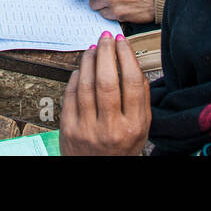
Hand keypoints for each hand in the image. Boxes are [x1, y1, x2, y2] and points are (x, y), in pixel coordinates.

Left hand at [60, 32, 150, 155]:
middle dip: (106, 53)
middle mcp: (111, 128)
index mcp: (134, 127)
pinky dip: (75, 78)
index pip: (132, 84)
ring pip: (86, 85)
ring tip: (92, 49)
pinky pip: (71, 96)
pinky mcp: (69, 129)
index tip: (122, 41)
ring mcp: (88, 129)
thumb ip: (141, 100)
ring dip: (88, 61)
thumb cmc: (121, 147)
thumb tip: (132, 63)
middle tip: (105, 38)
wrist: (98, 171)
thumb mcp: (141, 129)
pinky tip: (80, 69)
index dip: (126, 57)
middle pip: (107, 81)